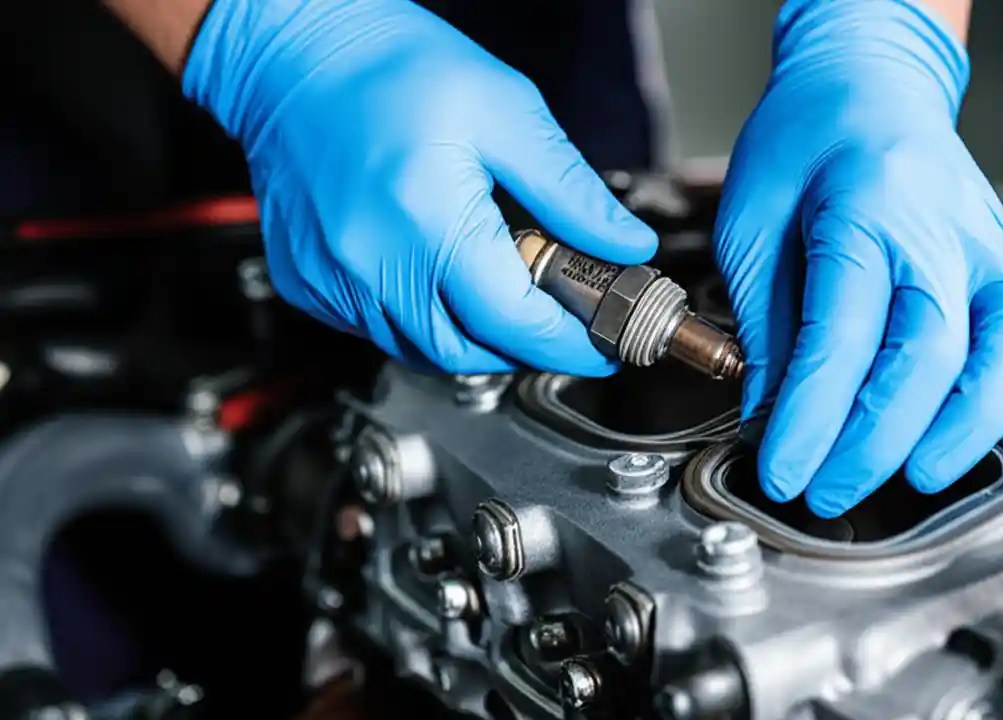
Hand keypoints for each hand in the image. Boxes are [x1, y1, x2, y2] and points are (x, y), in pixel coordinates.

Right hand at [183, 0, 655, 373]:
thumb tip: (625, 245)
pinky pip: (374, 331)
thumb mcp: (506, 112)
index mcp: (426, 220)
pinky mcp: (306, 281)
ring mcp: (330, 278)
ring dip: (472, 341)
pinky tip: (438, 282)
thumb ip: (571, 192)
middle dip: (523, 349)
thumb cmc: (391, 66)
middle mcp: (370, 261)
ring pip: (419, 351)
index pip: (513, 322)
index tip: (602, 349)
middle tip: (559, 322)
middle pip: (466, 352)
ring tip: (502, 297)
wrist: (294, 51)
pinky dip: (418, 324)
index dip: (568, 345)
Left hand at [715, 0, 1002, 516]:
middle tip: (827, 491)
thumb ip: (765, 320)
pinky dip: (1000, 399)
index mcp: (867, 203)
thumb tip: (772, 412)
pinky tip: (958, 434)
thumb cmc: (805, 140)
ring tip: (909, 480)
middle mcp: (942, 224)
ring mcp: (990, 243)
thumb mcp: (752, 221)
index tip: (780, 470)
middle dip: (877, 442)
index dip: (813, 418)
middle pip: (930, 354)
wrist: (871, 83)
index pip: (843, 334)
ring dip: (960, 431)